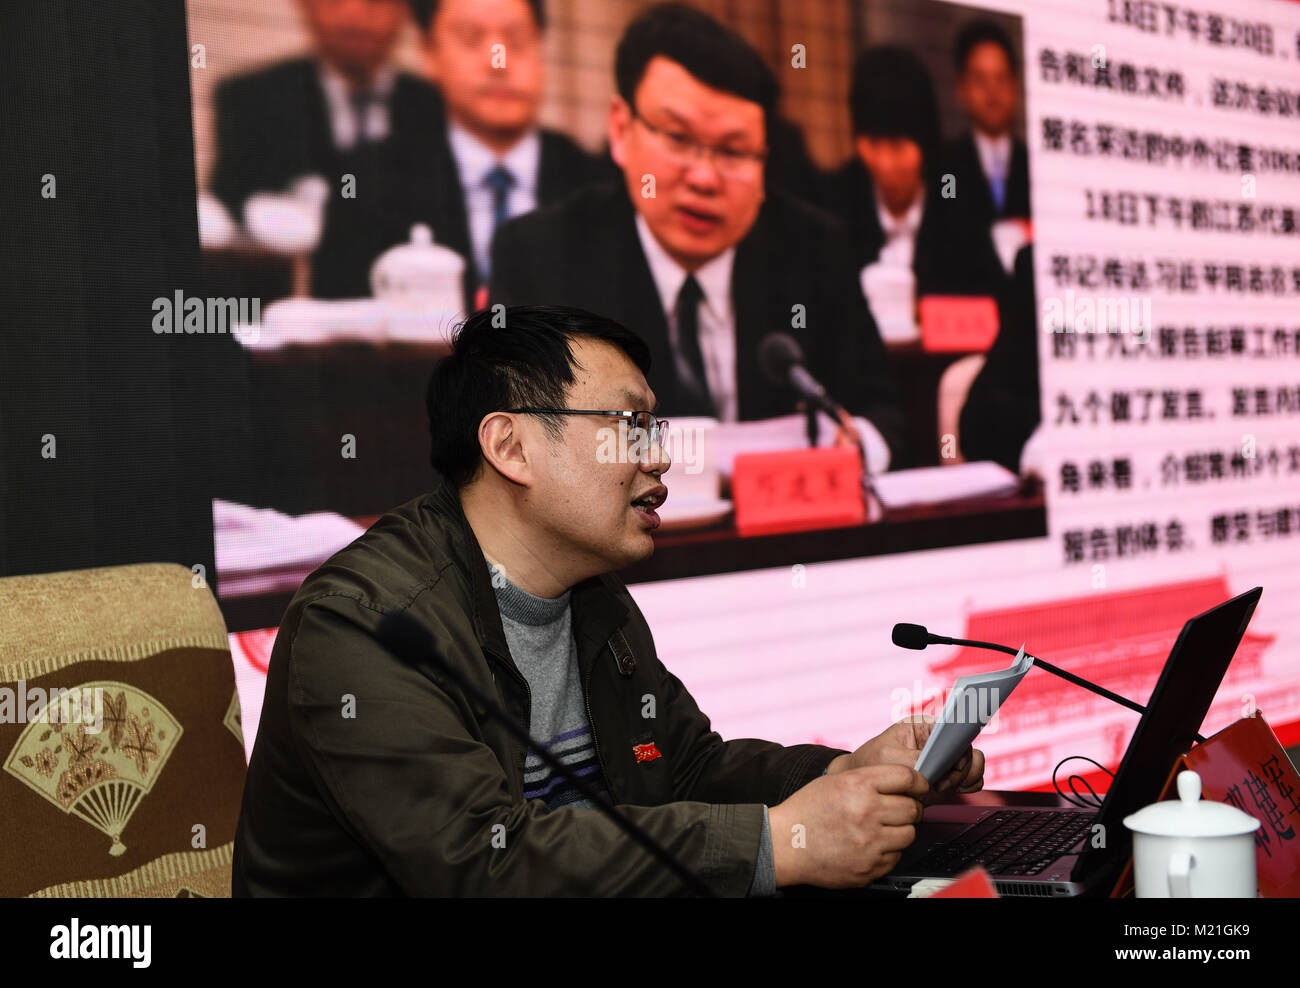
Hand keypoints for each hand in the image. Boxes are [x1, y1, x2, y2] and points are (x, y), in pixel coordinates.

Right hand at [769, 764, 927, 888]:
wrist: (785, 844)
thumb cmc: (807, 811)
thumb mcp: (835, 781)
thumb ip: (870, 779)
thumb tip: (904, 782)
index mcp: (858, 785)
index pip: (907, 778)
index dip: (919, 782)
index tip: (919, 786)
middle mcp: (866, 813)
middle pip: (912, 808)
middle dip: (910, 807)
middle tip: (899, 809)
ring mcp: (869, 843)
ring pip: (909, 834)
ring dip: (900, 830)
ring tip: (881, 828)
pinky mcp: (869, 867)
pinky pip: (895, 857)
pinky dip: (887, 851)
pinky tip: (869, 845)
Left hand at [828, 715, 984, 802]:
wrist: (864, 782)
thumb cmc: (872, 762)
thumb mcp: (889, 756)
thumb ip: (914, 759)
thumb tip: (937, 766)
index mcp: (925, 726)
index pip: (954, 726)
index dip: (960, 742)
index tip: (955, 757)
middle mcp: (939, 741)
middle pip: (969, 748)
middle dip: (962, 766)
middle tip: (943, 779)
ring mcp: (944, 760)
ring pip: (974, 765)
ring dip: (967, 777)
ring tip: (944, 785)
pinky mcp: (947, 778)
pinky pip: (970, 781)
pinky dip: (969, 786)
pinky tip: (954, 790)